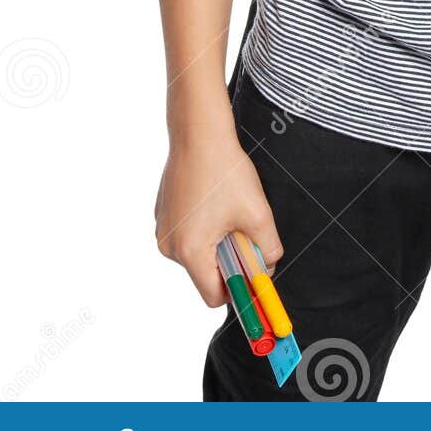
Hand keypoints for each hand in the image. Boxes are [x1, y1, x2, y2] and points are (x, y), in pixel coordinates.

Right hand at [154, 123, 283, 305]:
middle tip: (244, 231)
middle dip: (229, 260)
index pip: (214, 296)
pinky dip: (204, 227)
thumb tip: (268, 268)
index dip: (238, 289)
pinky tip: (214, 199)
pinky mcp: (162, 214)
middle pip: (206, 274)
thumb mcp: (257, 214)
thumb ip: (268, 250)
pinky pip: (187, 234)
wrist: (199, 133)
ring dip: (217, 242)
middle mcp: (169, 246)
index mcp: (190, 252)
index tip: (254, 275)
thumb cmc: (226, 172)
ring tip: (228, 210)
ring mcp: (163, 229)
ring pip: (197, 253)